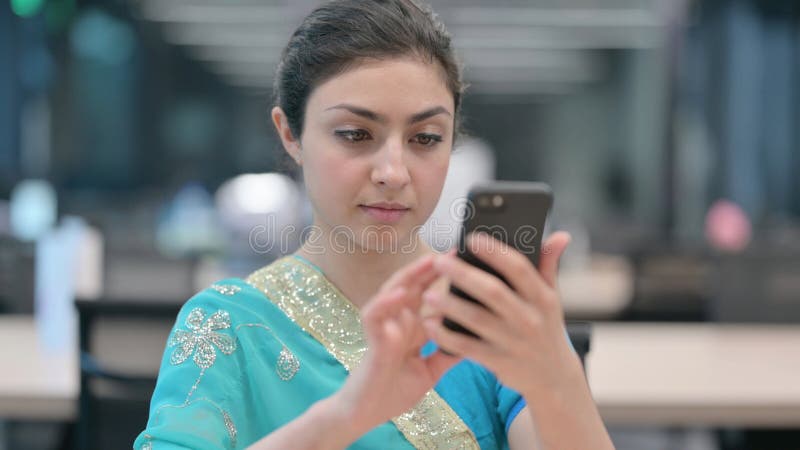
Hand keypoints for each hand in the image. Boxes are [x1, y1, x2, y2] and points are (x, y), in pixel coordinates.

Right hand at [334, 254, 460, 434]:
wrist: (367, 414)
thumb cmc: (393, 391)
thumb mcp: (431, 371)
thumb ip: (448, 353)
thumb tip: (477, 340)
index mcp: (413, 327)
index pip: (430, 295)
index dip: (446, 279)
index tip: (468, 264)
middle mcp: (398, 322)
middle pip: (414, 286)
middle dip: (432, 268)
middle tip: (454, 252)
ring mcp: (384, 327)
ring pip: (393, 291)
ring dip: (409, 276)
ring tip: (428, 262)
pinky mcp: (372, 339)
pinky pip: (375, 315)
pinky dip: (386, 302)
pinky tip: (400, 293)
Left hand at [421, 232, 582, 397]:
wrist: (553, 376)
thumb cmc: (546, 327)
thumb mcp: (552, 298)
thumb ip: (549, 265)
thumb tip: (561, 236)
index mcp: (543, 298)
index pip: (520, 269)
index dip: (496, 252)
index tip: (472, 239)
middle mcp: (529, 319)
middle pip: (493, 292)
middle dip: (464, 275)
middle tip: (439, 261)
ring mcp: (513, 342)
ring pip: (477, 320)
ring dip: (450, 306)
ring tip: (428, 294)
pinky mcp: (499, 361)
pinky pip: (467, 348)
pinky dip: (447, 336)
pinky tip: (430, 325)